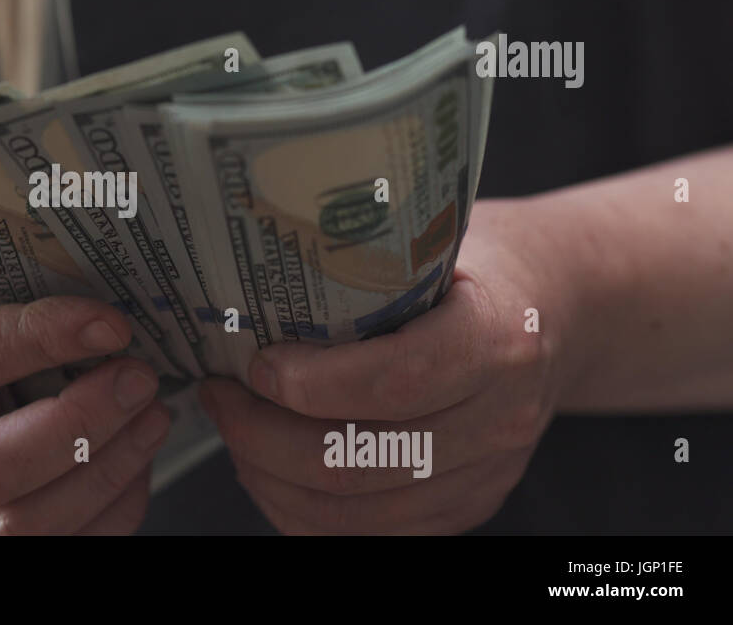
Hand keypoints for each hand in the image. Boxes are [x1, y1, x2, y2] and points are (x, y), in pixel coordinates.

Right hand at [0, 296, 169, 534]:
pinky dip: (111, 506)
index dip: (43, 341)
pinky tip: (136, 457)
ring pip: (25, 521)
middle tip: (139, 378)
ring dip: (107, 468)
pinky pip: (56, 542)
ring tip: (152, 414)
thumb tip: (98, 284)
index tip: (111, 325)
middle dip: (82, 424)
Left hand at [200, 200, 574, 533]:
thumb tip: (250, 281)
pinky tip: (266, 467)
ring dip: (268, 476)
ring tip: (233, 428)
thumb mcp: (435, 242)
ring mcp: (485, 476)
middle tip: (219, 394)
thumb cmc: (479, 267)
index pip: (394, 382)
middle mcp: (501, 419)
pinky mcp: (464, 508)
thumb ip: (363, 266)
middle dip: (261, 435)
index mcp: (498, 339)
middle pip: (358, 462)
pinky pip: (365, 535)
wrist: (559, 309)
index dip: (309, 383)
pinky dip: (297, 508)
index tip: (254, 363)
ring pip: (351, 513)